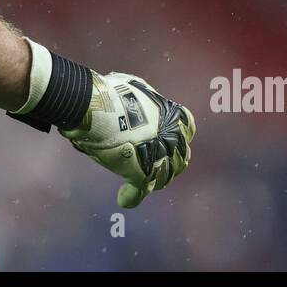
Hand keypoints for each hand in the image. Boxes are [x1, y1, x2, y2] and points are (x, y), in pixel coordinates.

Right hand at [60, 72, 194, 207]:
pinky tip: (124, 199)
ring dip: (155, 179)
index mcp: (172, 116)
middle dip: (171, 159)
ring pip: (165, 176)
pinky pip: (141, 190)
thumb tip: (132, 97)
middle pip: (181, 155)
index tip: (167, 138)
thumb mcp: (133, 87)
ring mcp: (159, 158)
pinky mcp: (143, 174)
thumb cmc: (113, 94)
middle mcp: (172, 139)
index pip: (187, 129)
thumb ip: (141, 98)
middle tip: (156, 163)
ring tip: (142, 183)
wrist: (99, 110)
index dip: (178, 135)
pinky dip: (132, 196)